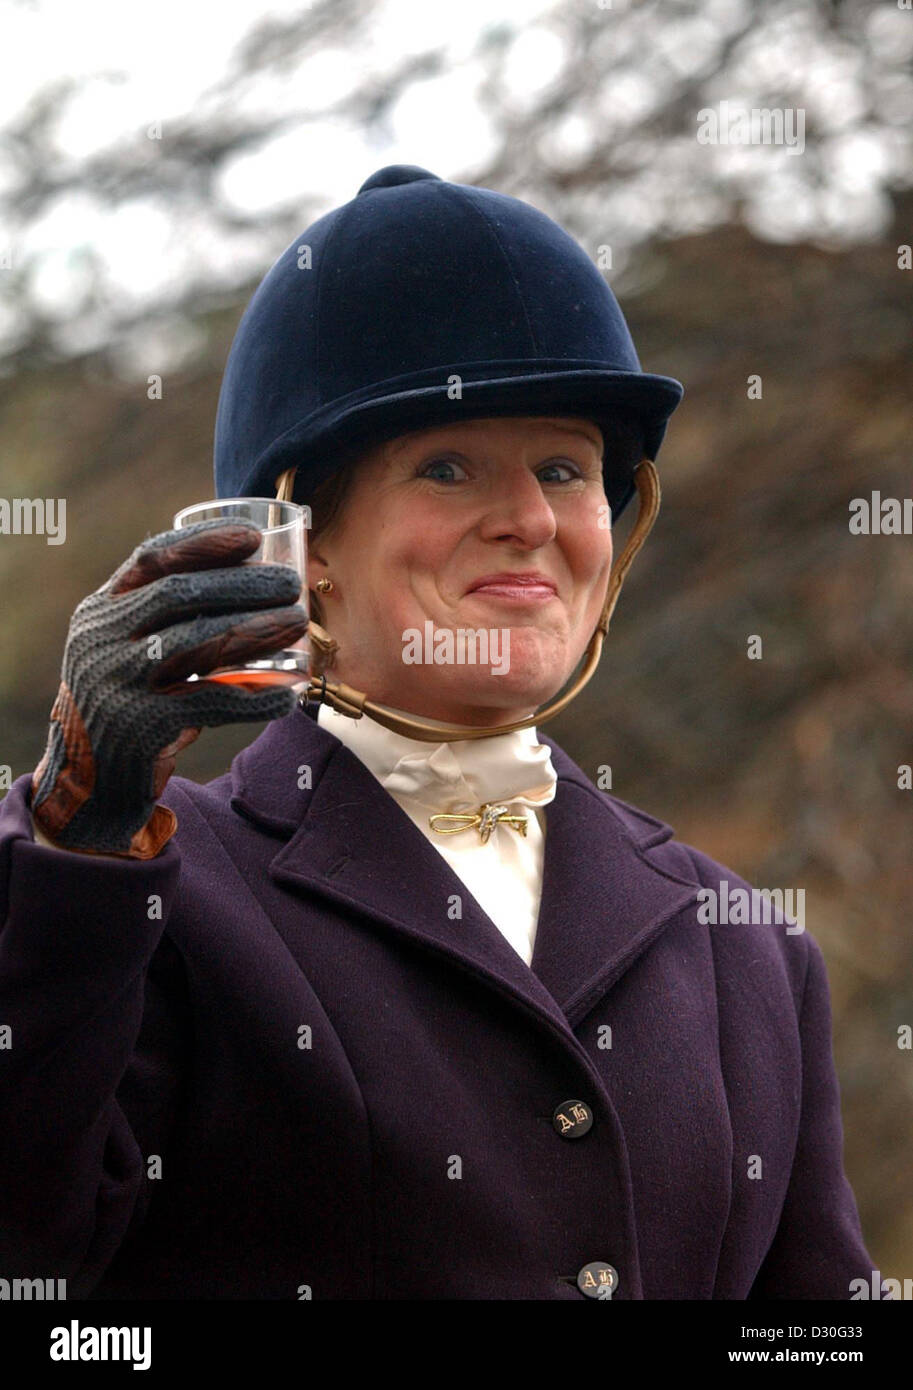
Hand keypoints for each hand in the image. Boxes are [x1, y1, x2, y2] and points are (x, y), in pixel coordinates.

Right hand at [30, 517, 307, 857]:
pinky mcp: (141, 725)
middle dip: (242, 584)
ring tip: (298, 623)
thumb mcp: (127, 651)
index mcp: (100, 611)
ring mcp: (118, 682)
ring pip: (198, 642)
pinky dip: (254, 698)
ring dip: (257, 630)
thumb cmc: (126, 702)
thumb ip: (166, 618)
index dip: (203, 543)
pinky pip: (211, 702)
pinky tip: (287, 693)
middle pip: (180, 594)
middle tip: (289, 584)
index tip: (251, 537)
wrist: (88, 780)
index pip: (150, 559)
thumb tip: (250, 580)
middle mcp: (102, 640)